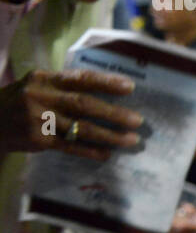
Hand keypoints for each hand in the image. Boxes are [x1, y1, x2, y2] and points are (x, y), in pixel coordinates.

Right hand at [0, 68, 141, 159]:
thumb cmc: (21, 100)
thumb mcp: (37, 85)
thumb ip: (64, 86)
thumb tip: (107, 90)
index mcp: (44, 79)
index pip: (79, 78)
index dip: (106, 82)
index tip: (130, 87)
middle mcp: (41, 97)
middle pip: (83, 104)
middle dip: (113, 114)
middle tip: (137, 121)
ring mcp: (38, 120)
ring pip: (80, 128)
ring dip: (108, 135)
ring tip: (130, 140)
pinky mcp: (38, 140)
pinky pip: (70, 146)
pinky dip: (90, 150)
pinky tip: (107, 154)